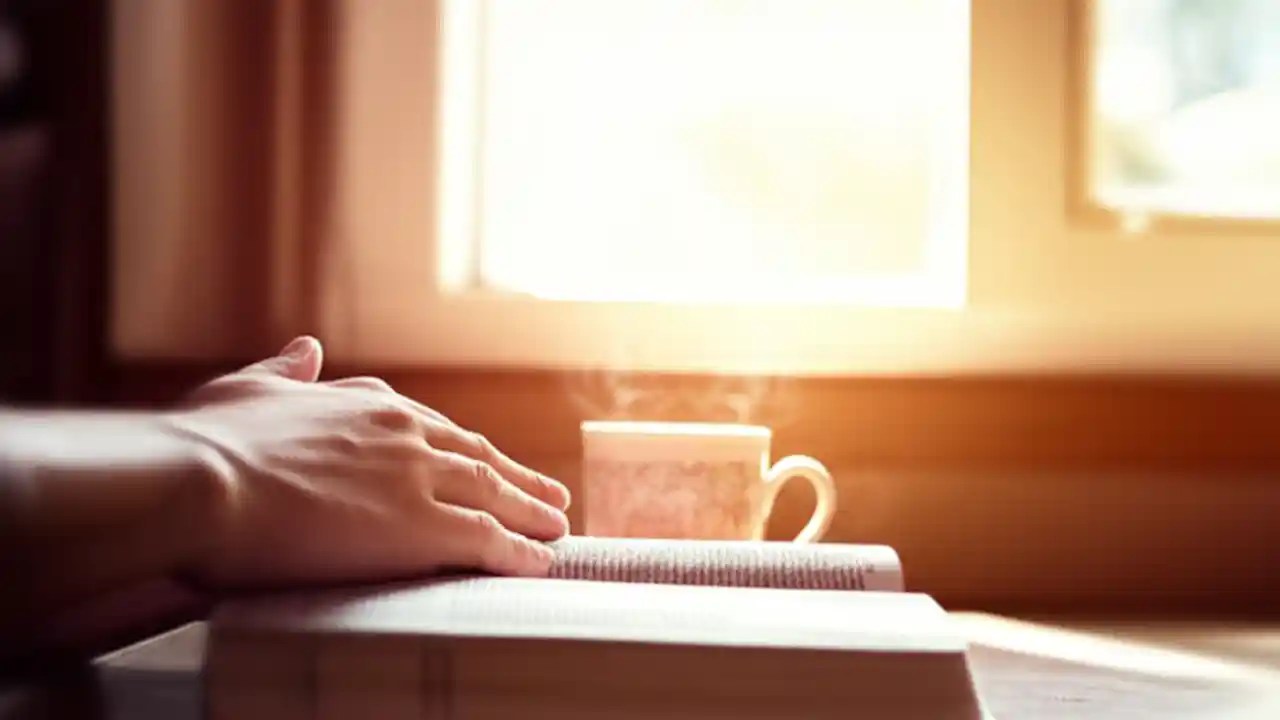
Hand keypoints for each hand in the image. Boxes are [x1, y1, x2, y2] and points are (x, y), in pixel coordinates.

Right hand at [167, 336, 569, 588]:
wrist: (202, 482)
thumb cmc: (210, 441)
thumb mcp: (249, 390)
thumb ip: (286, 372)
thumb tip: (307, 348)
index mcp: (367, 403)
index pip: (432, 425)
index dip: (463, 446)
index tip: (485, 458)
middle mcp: (404, 433)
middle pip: (477, 456)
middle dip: (517, 476)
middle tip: (549, 495)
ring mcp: (416, 478)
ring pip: (493, 494)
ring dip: (531, 512)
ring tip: (556, 527)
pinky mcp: (419, 528)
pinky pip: (485, 540)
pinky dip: (518, 551)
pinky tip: (538, 562)